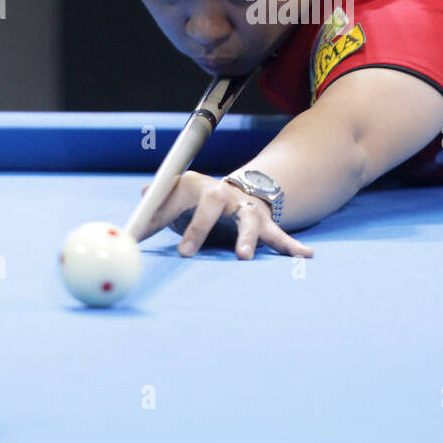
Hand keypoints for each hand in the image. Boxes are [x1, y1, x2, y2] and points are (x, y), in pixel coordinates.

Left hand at [136, 171, 314, 259]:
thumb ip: (155, 209)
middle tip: (186, 253)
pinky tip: (305, 255)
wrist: (239, 190)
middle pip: (210, 203)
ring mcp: (244, 208)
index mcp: (194, 185)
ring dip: (246, 238)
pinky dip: (291, 246)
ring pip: (247, 221)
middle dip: (198, 227)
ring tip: (244, 257)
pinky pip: (278, 235)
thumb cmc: (197, 204)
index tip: (140, 236)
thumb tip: (137, 206)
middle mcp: (221, 193)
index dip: (156, 217)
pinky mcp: (264, 222)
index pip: (172, 198)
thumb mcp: (175, 202)